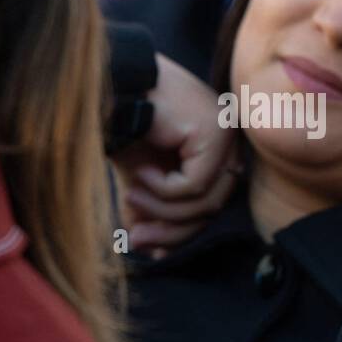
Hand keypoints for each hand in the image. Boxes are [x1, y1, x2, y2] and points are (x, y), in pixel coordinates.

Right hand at [112, 54, 239, 256]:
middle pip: (212, 209)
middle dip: (172, 230)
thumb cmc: (126, 125)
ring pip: (205, 202)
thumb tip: (153, 255)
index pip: (210, 206)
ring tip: (131, 195)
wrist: (112, 85)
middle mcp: (229, 146)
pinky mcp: (216, 135)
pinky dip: (164, 188)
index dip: (181, 232)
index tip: (149, 248)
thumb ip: (152, 211)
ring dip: (162, 208)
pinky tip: (142, 172)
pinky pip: (194, 186)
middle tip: (136, 238)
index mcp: (217, 154)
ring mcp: (227, 138)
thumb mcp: (141, 178)